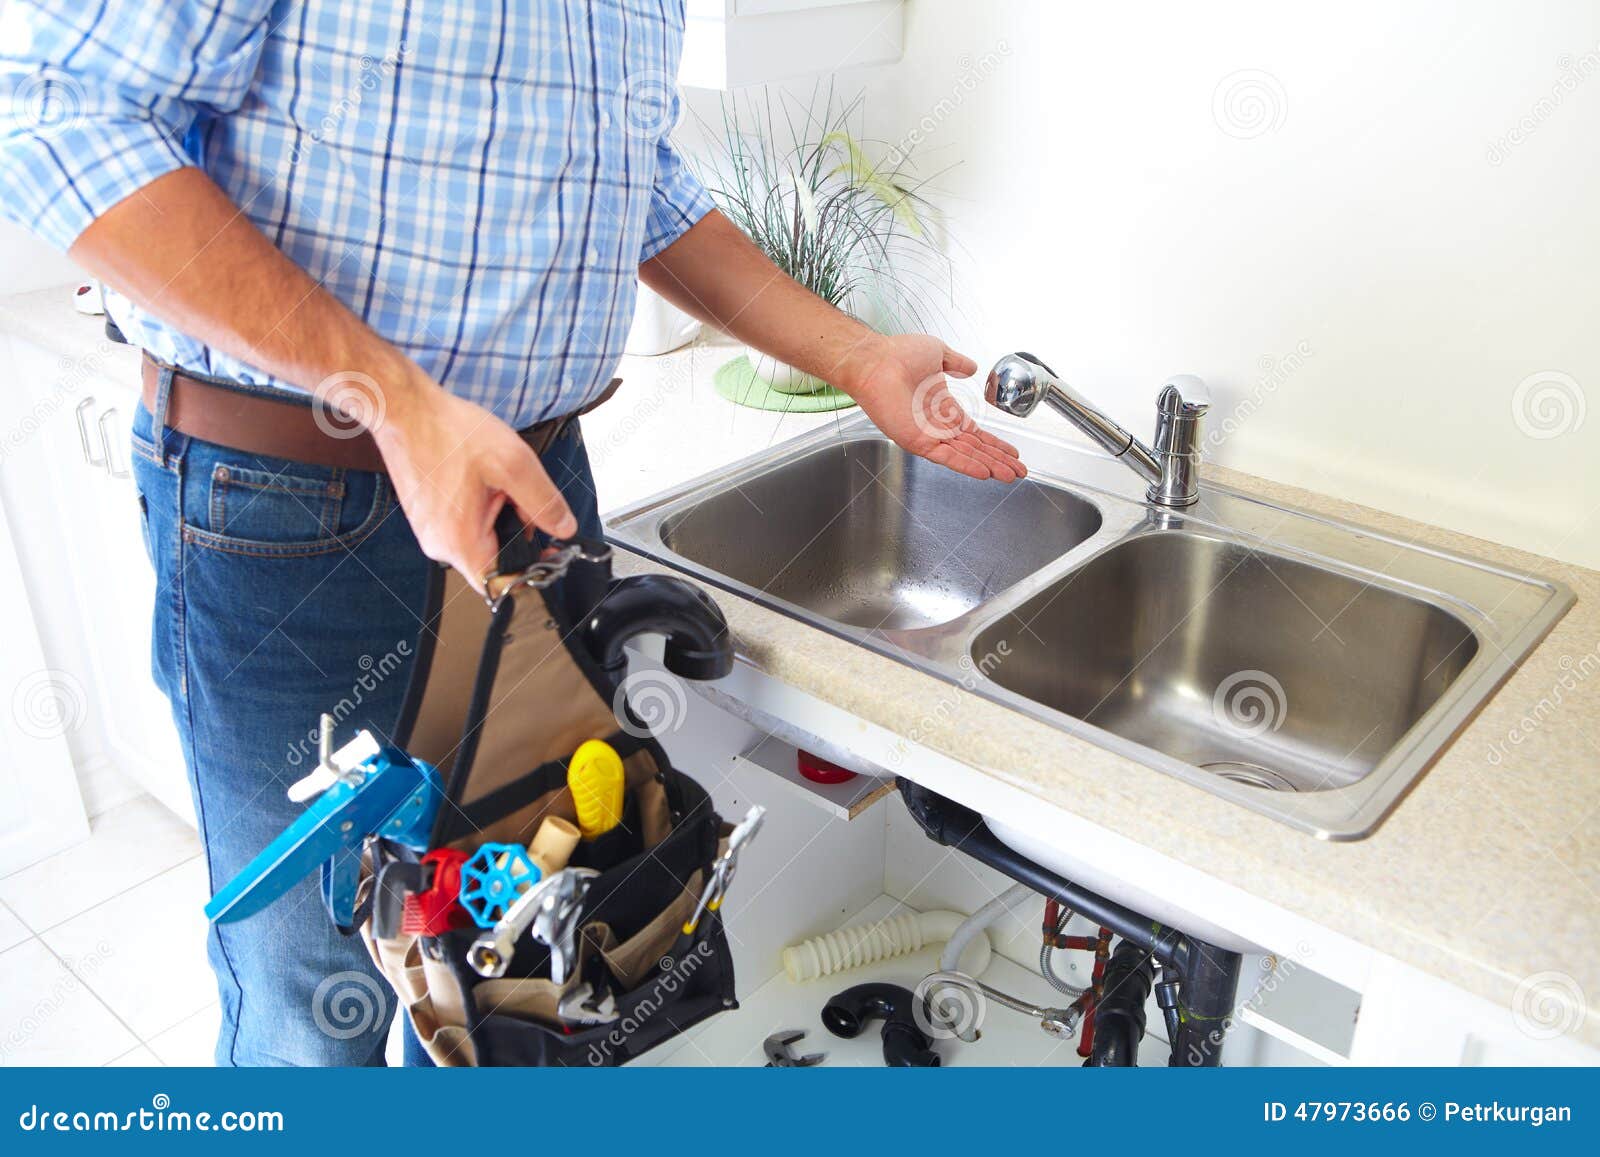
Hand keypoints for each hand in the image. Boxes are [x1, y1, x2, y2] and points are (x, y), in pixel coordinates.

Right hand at [370, 373, 576, 591]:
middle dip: (518, 532)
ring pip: (482, 539)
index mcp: (461, 541)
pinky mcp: (428, 517)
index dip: (531, 571)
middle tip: (521, 496)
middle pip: (495, 559)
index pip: (502, 584)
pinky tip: (482, 479)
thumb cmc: (449, 432)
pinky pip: (464, 525)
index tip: (548, 550)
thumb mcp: (514, 464)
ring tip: (498, 481)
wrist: (406, 410)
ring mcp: (431, 531)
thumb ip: (545, 502)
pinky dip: (482, 507)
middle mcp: (440, 544)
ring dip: (500, 516)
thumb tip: (565, 528)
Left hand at [845, 334, 1025, 481]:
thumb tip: (972, 366)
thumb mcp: (938, 353)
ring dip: (989, 465)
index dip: (994, 443)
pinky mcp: (918, 441)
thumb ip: (957, 362)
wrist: (875, 360)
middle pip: (975, 448)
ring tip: (1010, 476)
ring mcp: (928, 434)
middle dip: (999, 459)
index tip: (1012, 452)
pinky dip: (966, 465)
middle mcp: (937, 424)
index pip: (974, 431)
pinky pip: (947, 457)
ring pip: (966, 455)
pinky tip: (985, 473)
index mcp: (943, 407)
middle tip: (1019, 471)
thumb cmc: (897, 354)